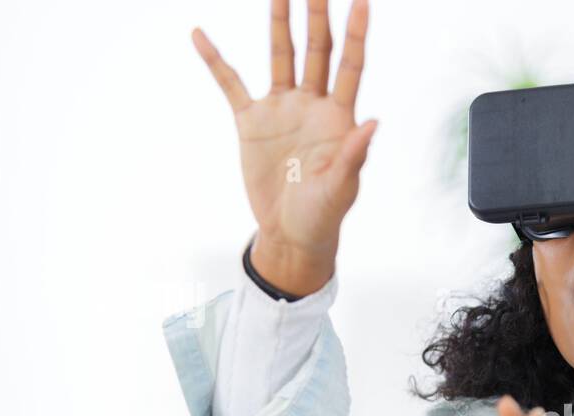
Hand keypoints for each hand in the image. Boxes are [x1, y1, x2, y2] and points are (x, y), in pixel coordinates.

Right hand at [192, 0, 377, 295]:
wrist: (291, 234)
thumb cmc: (323, 215)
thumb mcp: (341, 189)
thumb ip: (354, 155)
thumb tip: (373, 122)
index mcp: (338, 118)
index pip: (350, 66)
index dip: (356, 34)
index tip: (362, 0)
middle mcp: (311, 105)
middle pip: (317, 50)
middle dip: (318, 15)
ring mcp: (281, 110)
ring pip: (281, 56)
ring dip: (280, 24)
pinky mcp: (252, 123)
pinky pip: (230, 84)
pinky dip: (215, 60)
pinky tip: (200, 34)